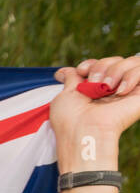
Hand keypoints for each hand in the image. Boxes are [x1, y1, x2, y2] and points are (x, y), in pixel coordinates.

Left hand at [51, 55, 139, 192]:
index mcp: (96, 90)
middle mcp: (113, 89)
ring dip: (114, 70)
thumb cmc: (70, 120)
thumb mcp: (65, 96)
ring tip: (106, 88)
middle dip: (101, 66)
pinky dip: (130, 76)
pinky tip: (121, 91)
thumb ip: (70, 80)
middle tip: (93, 83)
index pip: (101, 64)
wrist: (84, 132)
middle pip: (115, 60)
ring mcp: (128, 91)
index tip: (81, 70)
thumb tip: (62, 71)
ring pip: (130, 61)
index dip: (91, 63)